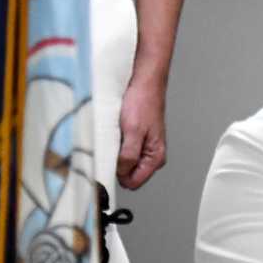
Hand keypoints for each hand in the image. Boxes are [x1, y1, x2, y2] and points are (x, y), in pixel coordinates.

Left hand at [116, 71, 167, 190]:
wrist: (143, 80)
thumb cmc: (142, 101)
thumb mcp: (133, 131)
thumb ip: (128, 156)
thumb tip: (121, 174)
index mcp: (155, 157)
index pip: (133, 182)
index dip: (119, 175)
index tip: (107, 165)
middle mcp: (151, 155)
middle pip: (128, 174)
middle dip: (116, 163)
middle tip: (110, 145)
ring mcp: (142, 147)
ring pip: (123, 162)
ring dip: (115, 152)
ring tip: (114, 135)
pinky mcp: (134, 138)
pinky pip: (121, 150)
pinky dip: (114, 143)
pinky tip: (114, 131)